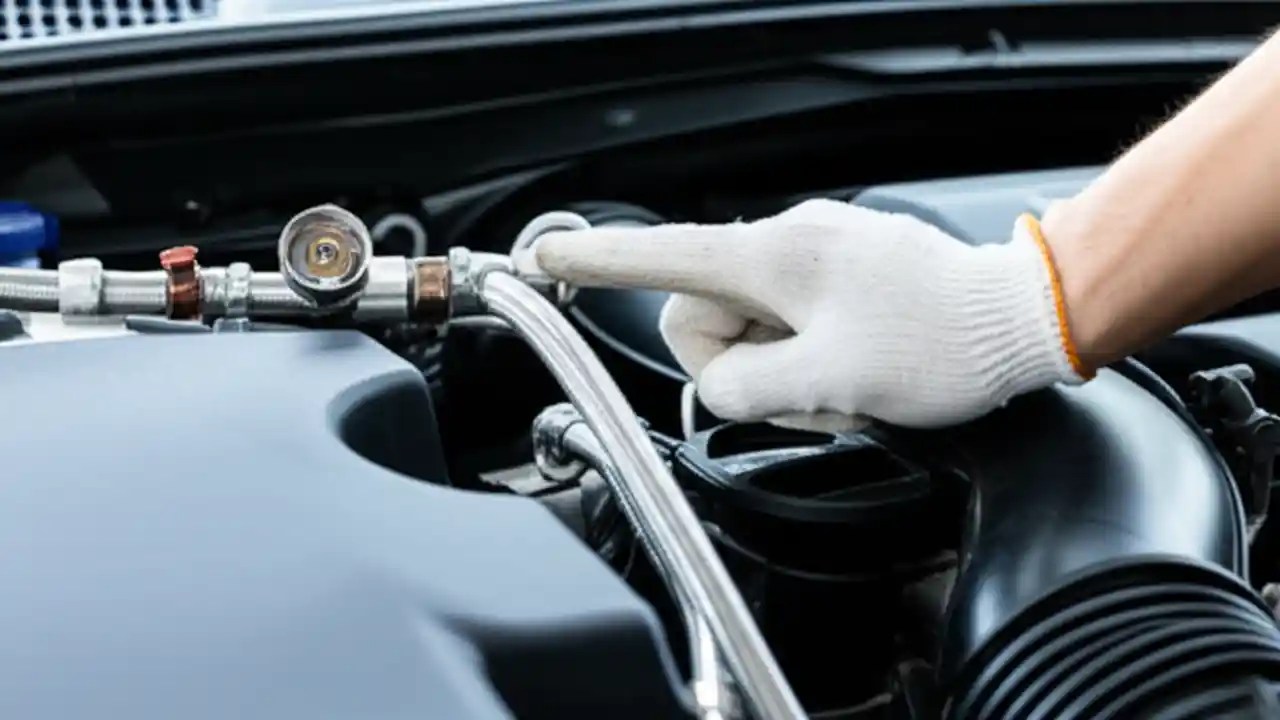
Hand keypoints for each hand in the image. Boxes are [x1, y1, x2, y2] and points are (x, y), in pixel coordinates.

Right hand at [533, 199, 1088, 431]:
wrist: (1023, 320)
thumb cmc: (943, 345)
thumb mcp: (830, 383)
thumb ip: (745, 388)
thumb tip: (715, 388)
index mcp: (775, 258)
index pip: (662, 254)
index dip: (595, 261)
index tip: (543, 259)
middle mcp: (789, 243)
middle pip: (703, 311)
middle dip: (734, 366)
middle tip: (799, 396)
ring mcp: (817, 256)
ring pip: (748, 325)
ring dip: (778, 371)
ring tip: (839, 389)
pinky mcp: (842, 273)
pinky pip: (789, 320)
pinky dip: (804, 359)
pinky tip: (852, 376)